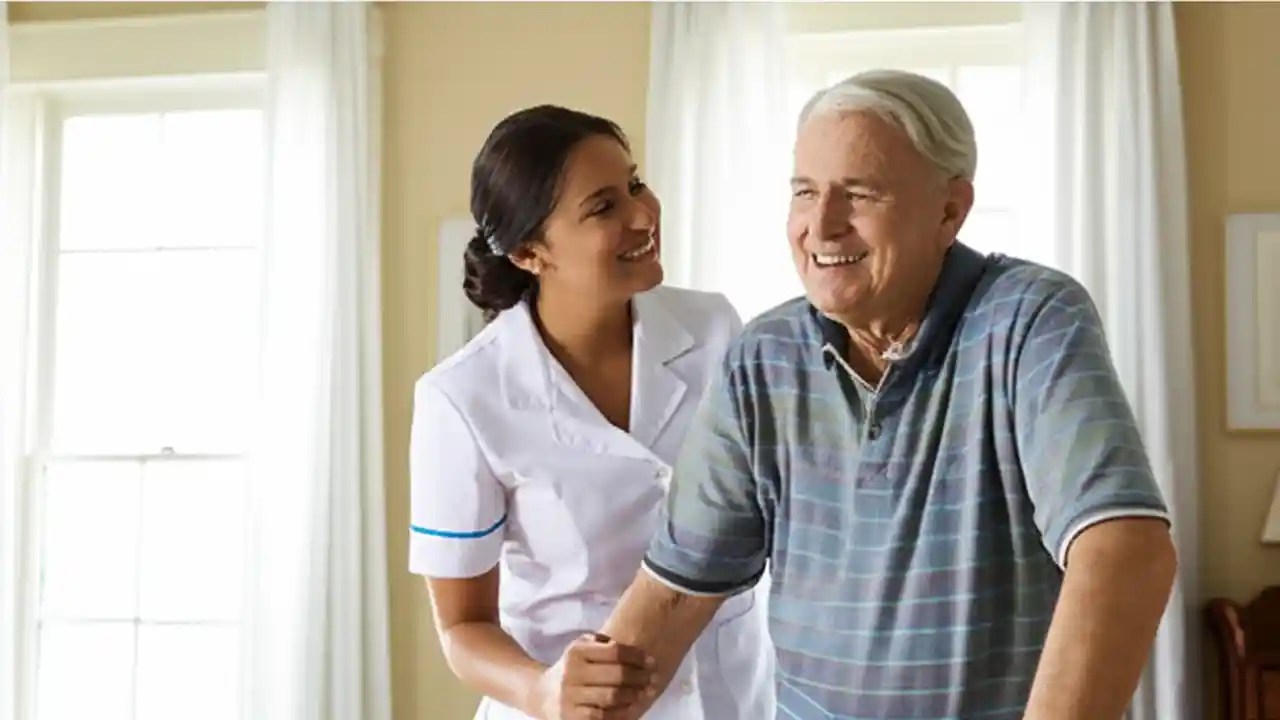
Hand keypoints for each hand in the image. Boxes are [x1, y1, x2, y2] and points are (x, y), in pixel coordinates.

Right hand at [526, 633, 655, 719]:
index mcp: (575, 652)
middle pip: (617, 675)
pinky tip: (633, 708)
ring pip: (612, 697)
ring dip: (635, 695)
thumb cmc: (571, 669)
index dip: (637, 656)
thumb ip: (601, 643)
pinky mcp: (571, 717)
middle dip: (641, 677)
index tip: (652, 661)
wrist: (541, 696)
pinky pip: (603, 717)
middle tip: (654, 678)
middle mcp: (571, 674)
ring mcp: (570, 697)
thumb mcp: (579, 648)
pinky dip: (622, 713)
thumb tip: (629, 650)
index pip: (615, 651)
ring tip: (648, 692)